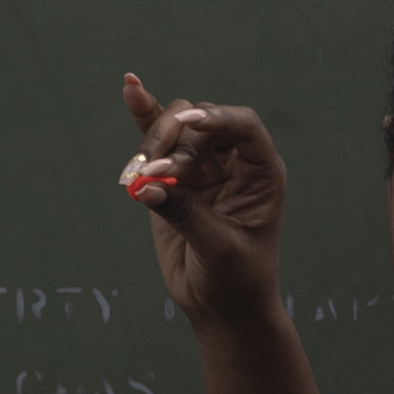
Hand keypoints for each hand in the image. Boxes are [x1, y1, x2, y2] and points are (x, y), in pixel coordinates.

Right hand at [122, 75, 287, 324]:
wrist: (221, 306)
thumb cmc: (236, 280)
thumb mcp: (219, 249)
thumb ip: (186, 215)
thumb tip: (147, 187)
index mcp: (261, 172)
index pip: (243, 126)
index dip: (216, 119)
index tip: (187, 125)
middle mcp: (234, 161)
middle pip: (201, 124)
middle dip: (173, 143)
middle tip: (153, 175)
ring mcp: (204, 165)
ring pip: (175, 129)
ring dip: (152, 144)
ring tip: (136, 174)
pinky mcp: (174, 176)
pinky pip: (159, 140)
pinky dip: (144, 117)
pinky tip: (131, 88)